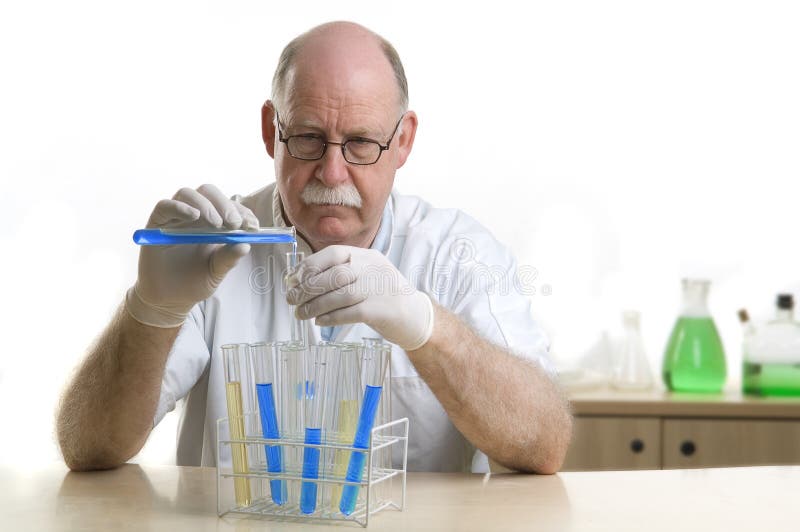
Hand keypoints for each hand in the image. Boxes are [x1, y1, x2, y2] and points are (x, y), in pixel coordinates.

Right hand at [125, 184, 259, 326]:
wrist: (169, 298)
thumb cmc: (195, 282)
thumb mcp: (216, 271)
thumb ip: (229, 258)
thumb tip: (246, 245)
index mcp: (214, 222)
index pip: (229, 206)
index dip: (242, 212)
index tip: (252, 226)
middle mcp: (195, 215)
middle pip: (209, 192)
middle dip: (225, 205)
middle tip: (235, 223)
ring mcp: (175, 217)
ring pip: (188, 194)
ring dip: (206, 205)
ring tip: (217, 224)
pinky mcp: (157, 223)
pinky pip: (165, 206)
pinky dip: (180, 207)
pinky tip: (193, 216)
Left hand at [286, 245, 433, 350]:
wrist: (416, 316)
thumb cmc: (384, 296)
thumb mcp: (366, 275)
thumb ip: (340, 274)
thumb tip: (301, 280)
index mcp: (367, 256)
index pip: (333, 253)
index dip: (310, 266)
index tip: (294, 279)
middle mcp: (373, 268)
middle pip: (334, 275)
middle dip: (307, 288)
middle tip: (292, 299)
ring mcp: (378, 288)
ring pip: (339, 294)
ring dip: (315, 305)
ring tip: (301, 313)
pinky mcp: (380, 309)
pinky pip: (349, 312)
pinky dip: (331, 317)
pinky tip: (320, 321)